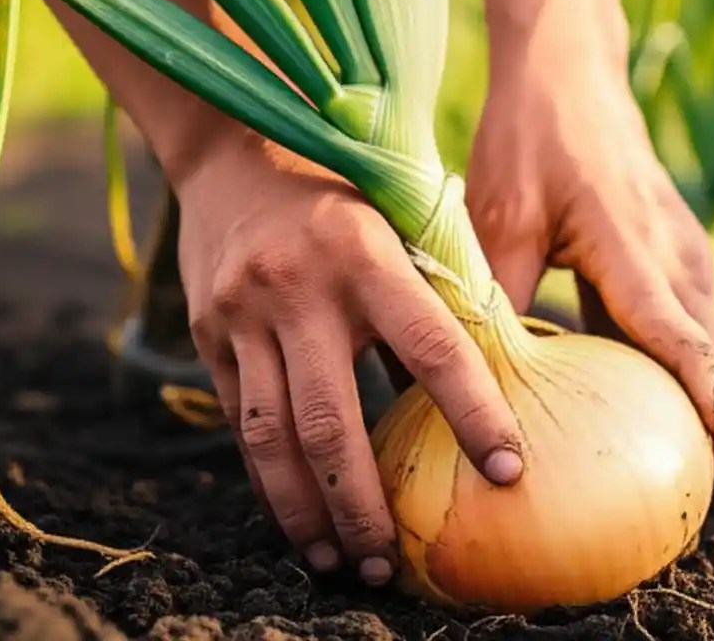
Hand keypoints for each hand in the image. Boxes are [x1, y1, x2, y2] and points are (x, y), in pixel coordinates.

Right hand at [171, 129, 524, 582]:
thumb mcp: (399, 219)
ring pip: (271, 436)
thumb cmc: (343, 189)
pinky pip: (240, 420)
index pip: (431, 345)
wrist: (230, 148)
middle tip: (391, 565)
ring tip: (339, 560)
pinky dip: (269, 476)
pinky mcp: (206, 334)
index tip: (507, 470)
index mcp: (365, 253)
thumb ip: (436, 291)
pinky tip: (298, 515)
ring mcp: (241, 314)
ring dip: (306, 509)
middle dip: (362, 502)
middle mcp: (297, 288)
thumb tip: (492, 373)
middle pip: (329, 419)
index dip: (473, 411)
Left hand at [465, 56, 713, 519]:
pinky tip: (672, 412)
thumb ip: (499, 299)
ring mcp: (681, 251)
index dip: (708, 404)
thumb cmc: (531, 138)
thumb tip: (477, 384)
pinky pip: (693, 323)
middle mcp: (674, 255)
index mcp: (632, 249)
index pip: (683, 339)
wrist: (571, 71)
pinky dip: (697, 373)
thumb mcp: (500, 217)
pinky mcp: (672, 251)